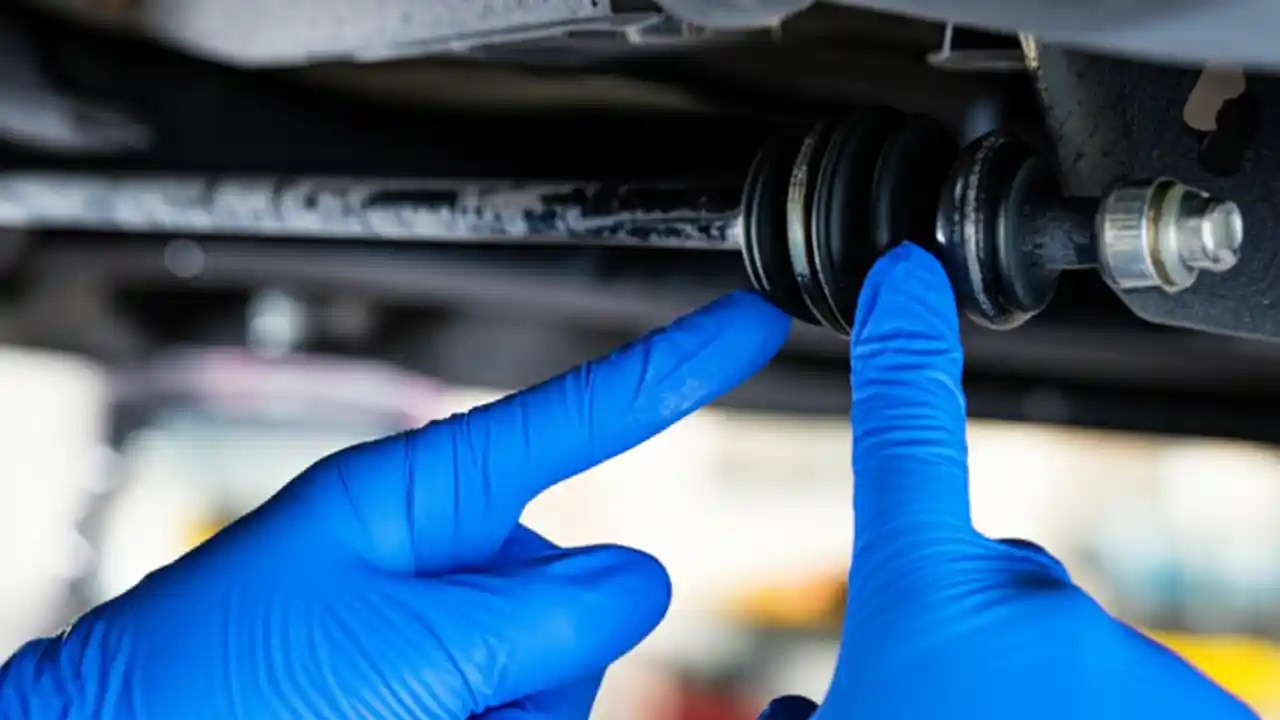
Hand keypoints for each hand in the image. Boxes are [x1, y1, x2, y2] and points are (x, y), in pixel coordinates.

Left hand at [1, 292, 790, 719]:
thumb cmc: (210, 690)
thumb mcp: (389, 645)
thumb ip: (538, 611)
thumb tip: (640, 576)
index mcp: (420, 498)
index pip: (576, 416)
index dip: (676, 366)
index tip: (750, 320)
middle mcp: (445, 559)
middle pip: (583, 591)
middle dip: (541, 660)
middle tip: (440, 698)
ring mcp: (447, 633)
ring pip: (563, 671)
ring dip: (508, 717)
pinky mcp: (446, 693)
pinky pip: (528, 712)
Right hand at [760, 243, 1255, 719]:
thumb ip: (813, 705)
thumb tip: (800, 705)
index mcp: (924, 598)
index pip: (904, 433)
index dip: (903, 348)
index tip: (908, 279)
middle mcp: (1042, 611)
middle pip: (1003, 583)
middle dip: (973, 632)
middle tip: (941, 712)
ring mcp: (1135, 663)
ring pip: (1069, 649)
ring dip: (1034, 695)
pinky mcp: (1208, 709)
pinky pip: (1138, 697)